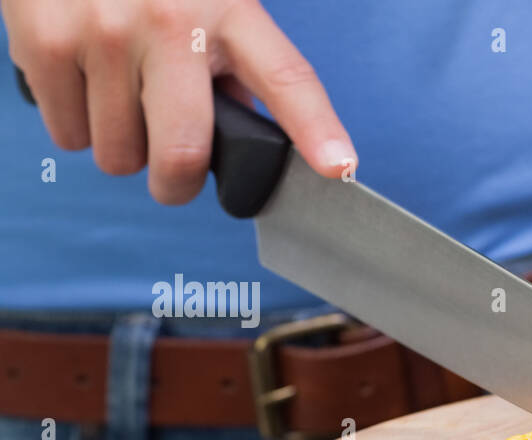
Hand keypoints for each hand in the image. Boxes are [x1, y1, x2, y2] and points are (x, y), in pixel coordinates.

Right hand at [2, 0, 354, 202]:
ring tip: (120, 95)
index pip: (285, 77)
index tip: (338, 167)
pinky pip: (69, 136)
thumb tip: (245, 132)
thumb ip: (234, 63)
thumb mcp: (210, 1)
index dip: (316, 129)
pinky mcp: (45, 41)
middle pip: (181, 155)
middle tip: (171, 166)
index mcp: (229, 10)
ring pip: (118, 156)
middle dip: (175, 181)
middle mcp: (169, 20)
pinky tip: (84, 80)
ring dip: (121, 144)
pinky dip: (76, 123)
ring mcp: (104, 31)